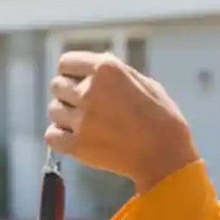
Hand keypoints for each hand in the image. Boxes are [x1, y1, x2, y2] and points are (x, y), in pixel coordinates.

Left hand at [46, 51, 198, 193]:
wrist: (167, 156)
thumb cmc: (162, 118)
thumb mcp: (145, 83)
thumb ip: (115, 74)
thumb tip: (93, 68)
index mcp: (107, 70)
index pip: (66, 63)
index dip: (72, 73)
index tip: (79, 82)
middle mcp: (90, 91)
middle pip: (57, 86)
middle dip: (68, 94)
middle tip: (85, 105)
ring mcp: (82, 119)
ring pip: (54, 110)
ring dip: (65, 115)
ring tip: (85, 123)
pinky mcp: (78, 145)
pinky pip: (52, 135)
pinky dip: (61, 136)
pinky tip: (77, 138)